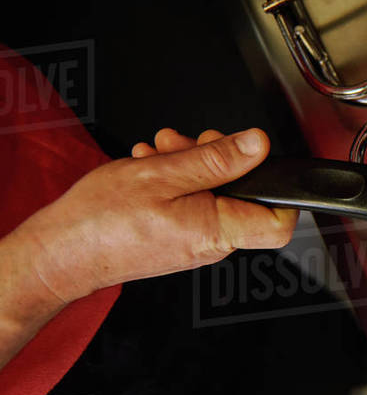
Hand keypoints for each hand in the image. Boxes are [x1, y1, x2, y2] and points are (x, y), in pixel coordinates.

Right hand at [23, 127, 296, 304]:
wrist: (59, 251)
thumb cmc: (100, 222)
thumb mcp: (161, 174)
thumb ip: (215, 159)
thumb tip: (256, 146)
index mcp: (216, 231)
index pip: (279, 223)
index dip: (280, 191)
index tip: (262, 162)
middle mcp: (211, 242)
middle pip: (242, 194)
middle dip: (218, 158)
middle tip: (187, 143)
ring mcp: (194, 240)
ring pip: (212, 192)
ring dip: (189, 162)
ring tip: (160, 150)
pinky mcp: (177, 235)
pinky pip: (190, 201)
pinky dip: (174, 178)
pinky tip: (151, 165)